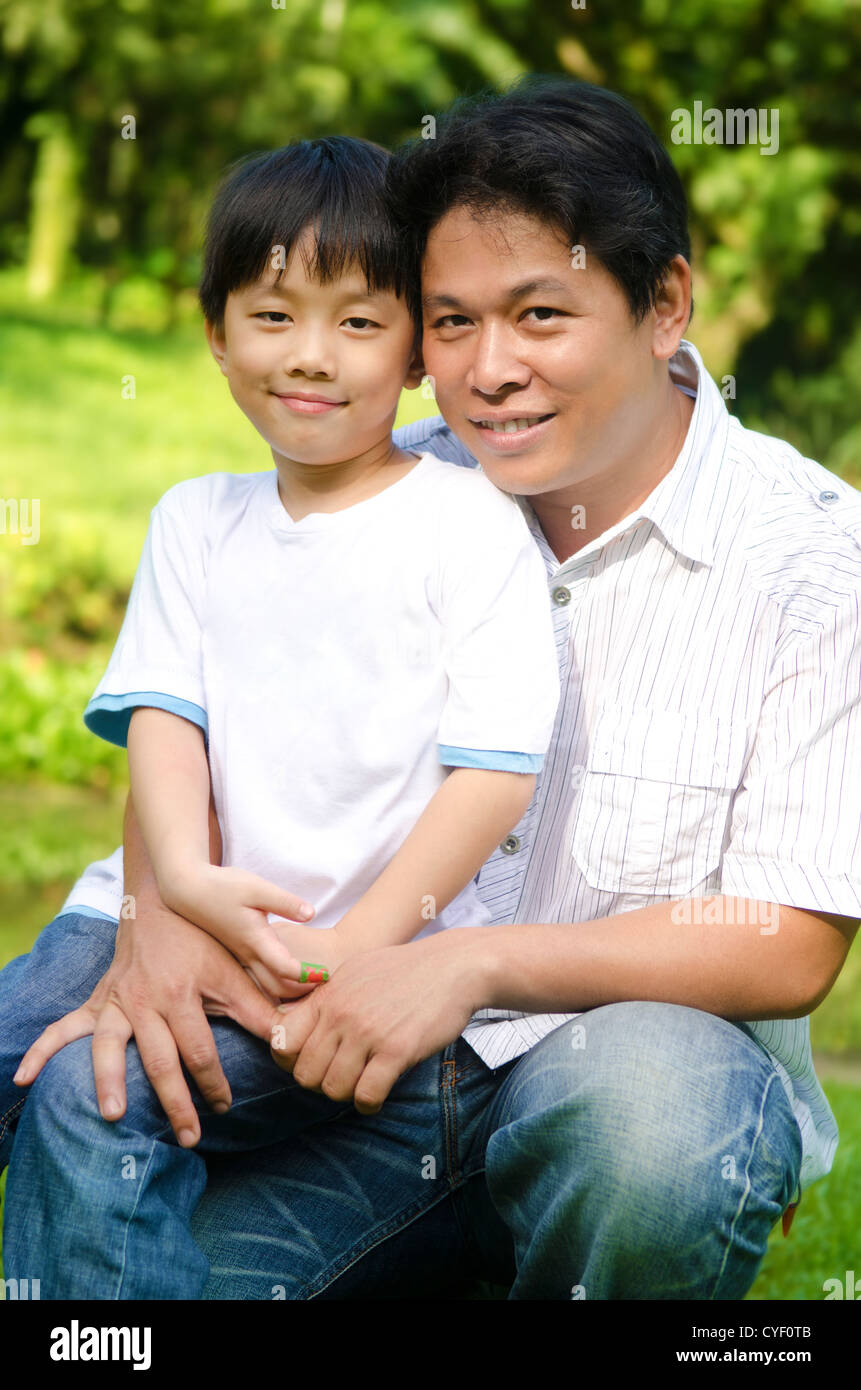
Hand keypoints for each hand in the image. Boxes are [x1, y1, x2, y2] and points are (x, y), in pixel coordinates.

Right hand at [13, 900, 289, 1146]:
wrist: (163, 900)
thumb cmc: (204, 938)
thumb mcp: (235, 966)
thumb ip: (260, 1004)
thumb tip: (289, 1036)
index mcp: (181, 993)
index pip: (200, 1050)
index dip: (214, 1082)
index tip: (227, 1105)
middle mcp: (144, 1001)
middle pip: (158, 1060)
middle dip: (174, 1102)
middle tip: (190, 1137)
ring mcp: (116, 1001)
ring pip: (108, 1048)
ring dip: (109, 1082)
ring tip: (115, 1115)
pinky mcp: (99, 1001)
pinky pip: (64, 1028)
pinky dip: (44, 1052)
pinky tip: (27, 1079)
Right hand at [164, 862, 317, 998]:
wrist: (187, 890)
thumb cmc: (223, 887)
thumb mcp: (256, 888)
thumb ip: (284, 902)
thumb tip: (311, 913)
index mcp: (255, 941)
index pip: (285, 969)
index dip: (307, 976)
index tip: (327, 975)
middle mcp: (248, 955)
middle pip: (277, 988)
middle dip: (300, 994)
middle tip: (324, 988)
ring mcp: (241, 957)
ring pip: (266, 986)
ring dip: (287, 992)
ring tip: (311, 987)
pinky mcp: (237, 953)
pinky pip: (258, 978)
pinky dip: (275, 983)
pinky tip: (289, 978)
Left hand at [269, 930, 487, 1112]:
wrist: (454, 966)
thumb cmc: (405, 971)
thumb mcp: (355, 972)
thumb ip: (326, 999)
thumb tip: (296, 1024)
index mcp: (328, 995)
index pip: (281, 1040)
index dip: (290, 1060)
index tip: (313, 1061)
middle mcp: (341, 1014)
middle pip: (305, 1073)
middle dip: (320, 1083)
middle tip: (342, 1077)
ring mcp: (368, 1032)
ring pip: (333, 1089)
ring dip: (346, 1095)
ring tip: (362, 1084)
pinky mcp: (396, 1050)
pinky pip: (366, 1095)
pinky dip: (369, 1104)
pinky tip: (378, 1095)